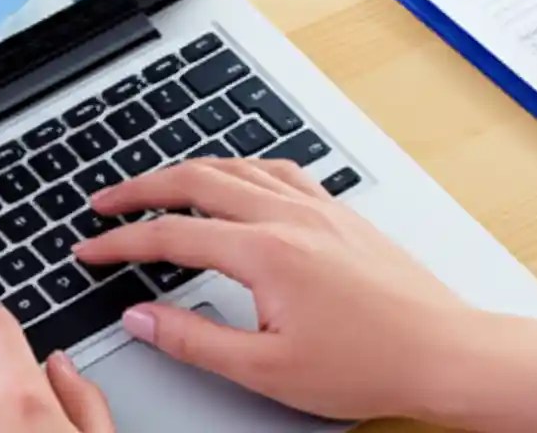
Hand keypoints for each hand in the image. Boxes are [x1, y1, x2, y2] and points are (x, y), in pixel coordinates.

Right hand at [74, 159, 536, 432]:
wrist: (446, 352)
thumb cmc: (368, 364)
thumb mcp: (267, 369)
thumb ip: (194, 339)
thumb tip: (141, 316)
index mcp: (265, 252)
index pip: (171, 235)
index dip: (121, 240)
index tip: (90, 248)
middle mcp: (288, 217)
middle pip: (196, 180)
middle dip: (141, 187)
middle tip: (104, 202)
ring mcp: (317, 208)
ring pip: (236, 166)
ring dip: (187, 171)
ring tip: (157, 186)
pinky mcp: (339, 213)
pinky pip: (278, 171)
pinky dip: (241, 168)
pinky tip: (238, 179)